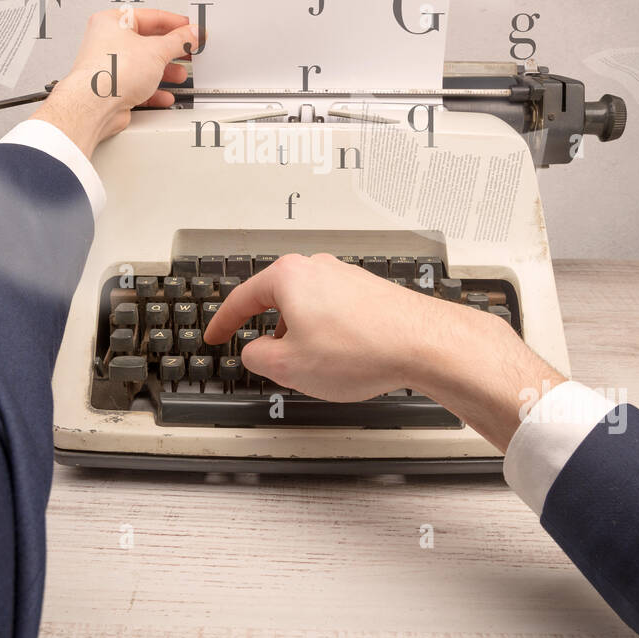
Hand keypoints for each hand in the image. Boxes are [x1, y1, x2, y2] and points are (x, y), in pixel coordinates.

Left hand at [31, 7, 196, 157]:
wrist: (93, 106)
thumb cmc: (109, 73)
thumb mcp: (156, 50)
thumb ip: (179, 41)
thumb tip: (191, 34)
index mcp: (112, 22)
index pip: (151, 17)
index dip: (175, 24)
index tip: (191, 30)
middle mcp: (108, 42)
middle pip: (148, 42)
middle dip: (171, 50)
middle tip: (188, 51)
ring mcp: (109, 67)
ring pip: (143, 66)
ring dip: (164, 72)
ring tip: (179, 74)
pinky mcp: (113, 89)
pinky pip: (138, 86)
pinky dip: (153, 90)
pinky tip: (164, 94)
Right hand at [202, 253, 563, 450]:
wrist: (423, 344)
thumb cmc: (362, 348)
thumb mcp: (288, 366)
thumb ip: (256, 358)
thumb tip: (254, 352)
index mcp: (289, 276)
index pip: (241, 298)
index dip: (223, 323)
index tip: (215, 335)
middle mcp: (318, 268)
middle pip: (277, 301)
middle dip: (270, 335)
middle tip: (266, 361)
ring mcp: (346, 278)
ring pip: (308, 309)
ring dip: (302, 338)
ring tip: (312, 369)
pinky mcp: (370, 293)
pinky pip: (335, 315)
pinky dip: (329, 337)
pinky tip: (341, 361)